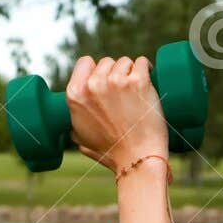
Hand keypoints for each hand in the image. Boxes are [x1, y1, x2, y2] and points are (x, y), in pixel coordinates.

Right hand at [65, 55, 167, 171]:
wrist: (137, 160)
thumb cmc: (111, 152)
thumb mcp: (81, 137)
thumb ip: (76, 118)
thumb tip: (76, 110)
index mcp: (75, 94)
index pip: (85, 63)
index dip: (95, 72)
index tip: (105, 83)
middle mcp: (93, 84)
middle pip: (106, 62)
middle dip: (114, 75)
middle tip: (123, 98)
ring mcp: (116, 81)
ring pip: (125, 62)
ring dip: (130, 74)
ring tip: (135, 97)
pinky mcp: (138, 81)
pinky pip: (142, 63)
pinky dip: (146, 71)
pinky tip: (146, 86)